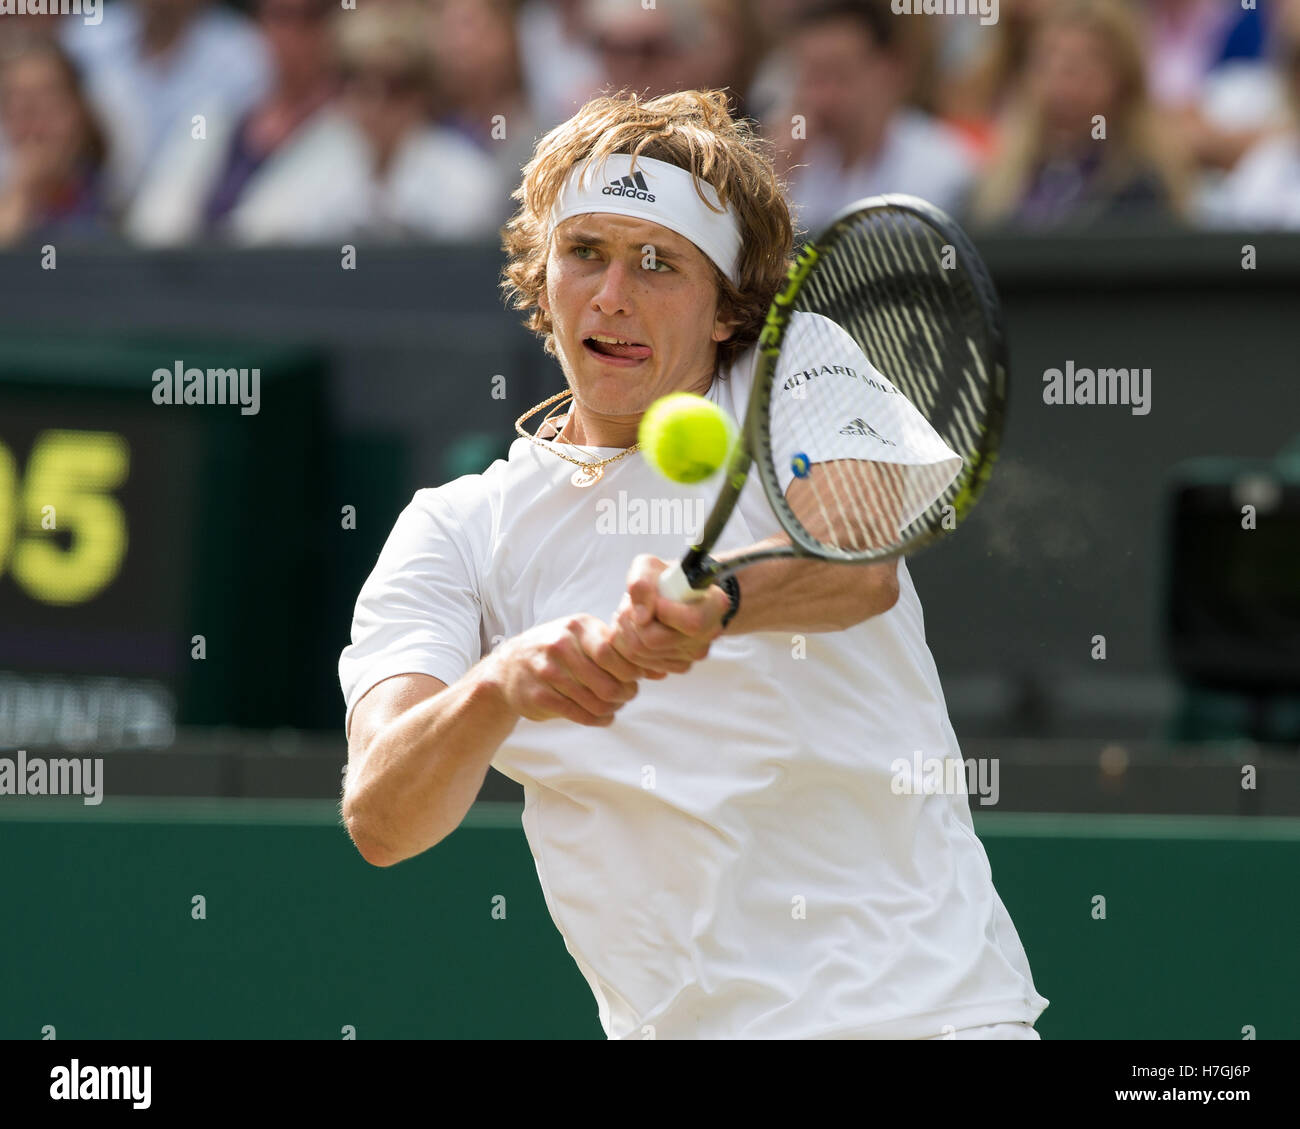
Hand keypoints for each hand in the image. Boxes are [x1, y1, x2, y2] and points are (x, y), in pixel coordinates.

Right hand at [489, 613, 652, 726]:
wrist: (508, 667)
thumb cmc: (556, 651)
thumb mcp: (583, 637)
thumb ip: (617, 650)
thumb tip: (661, 669)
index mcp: (578, 626)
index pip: (615, 651)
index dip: (631, 671)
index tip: (635, 678)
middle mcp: (561, 644)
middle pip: (608, 681)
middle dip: (624, 694)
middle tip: (626, 696)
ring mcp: (547, 670)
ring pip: (595, 701)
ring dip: (611, 709)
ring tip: (613, 707)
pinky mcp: (538, 695)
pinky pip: (578, 714)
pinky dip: (597, 720)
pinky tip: (601, 717)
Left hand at [610, 554, 730, 674]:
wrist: (677, 593)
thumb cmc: (666, 578)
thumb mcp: (650, 566)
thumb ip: (642, 583)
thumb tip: (641, 617)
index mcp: (715, 605)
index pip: (691, 623)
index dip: (662, 612)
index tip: (654, 599)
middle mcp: (709, 633)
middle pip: (655, 642)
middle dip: (632, 622)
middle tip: (628, 606)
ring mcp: (694, 654)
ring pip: (642, 655)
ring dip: (626, 633)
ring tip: (631, 615)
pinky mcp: (679, 665)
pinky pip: (642, 665)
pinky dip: (629, 647)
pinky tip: (636, 630)